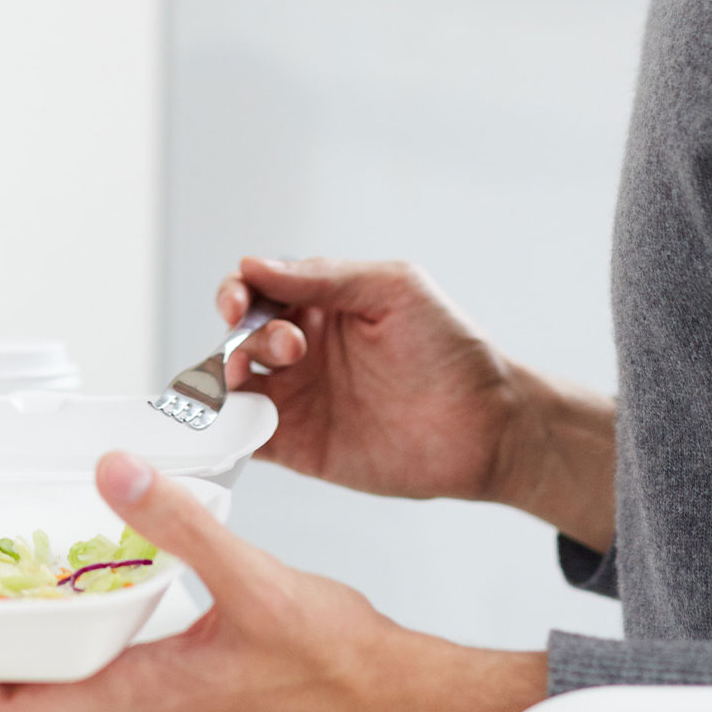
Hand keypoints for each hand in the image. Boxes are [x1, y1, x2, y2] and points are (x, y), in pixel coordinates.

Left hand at [0, 452, 545, 711]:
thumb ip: (178, 521)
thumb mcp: (251, 579)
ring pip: (60, 692)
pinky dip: (70, 639)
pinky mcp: (183, 693)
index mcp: (139, 696)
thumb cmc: (335, 663)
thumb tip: (115, 470)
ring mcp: (159, 709)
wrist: (391, 697)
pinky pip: (100, 674)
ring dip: (16, 652)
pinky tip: (80, 593)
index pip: (11, 710)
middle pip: (21, 706)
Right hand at [216, 257, 614, 548]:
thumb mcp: (391, 288)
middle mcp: (301, 349)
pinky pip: (247, 436)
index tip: (238, 303)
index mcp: (318, 303)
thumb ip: (322, 277)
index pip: (256, 288)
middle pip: (239, 335)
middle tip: (288, 349)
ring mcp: (298, 398)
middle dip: (246, 336)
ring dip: (223, 379)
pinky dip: (226, 429)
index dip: (237, 292)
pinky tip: (230, 423)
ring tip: (245, 382)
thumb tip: (253, 265)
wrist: (488, 427)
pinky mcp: (300, 446)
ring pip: (233, 384)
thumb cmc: (450, 348)